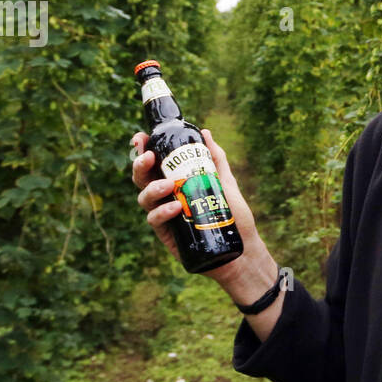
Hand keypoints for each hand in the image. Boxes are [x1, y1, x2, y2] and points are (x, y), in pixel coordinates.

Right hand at [130, 127, 260, 275]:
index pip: (154, 163)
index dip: (143, 149)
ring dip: (151, 189)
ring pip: (144, 198)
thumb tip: (204, 133)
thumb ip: (215, 159)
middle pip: (142, 178)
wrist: (241, 248)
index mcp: (175, 180)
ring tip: (167, 186)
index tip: (141, 137)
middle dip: (139, 164)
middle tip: (148, 156)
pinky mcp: (166, 233)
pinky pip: (155, 220)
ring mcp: (164, 214)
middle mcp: (166, 196)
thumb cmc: (234, 214)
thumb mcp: (226, 182)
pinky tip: (175, 208)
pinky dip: (162, 212)